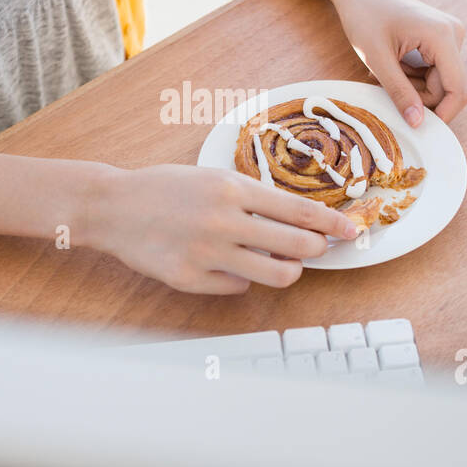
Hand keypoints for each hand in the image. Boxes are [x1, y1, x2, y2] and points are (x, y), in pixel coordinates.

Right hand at [80, 165, 357, 293]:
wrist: (113, 206)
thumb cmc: (165, 188)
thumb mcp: (212, 178)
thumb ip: (251, 197)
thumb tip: (298, 222)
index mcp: (231, 188)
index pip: (299, 209)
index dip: (332, 224)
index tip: (352, 231)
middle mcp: (223, 220)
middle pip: (298, 246)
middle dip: (316, 249)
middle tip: (314, 248)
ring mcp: (207, 253)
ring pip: (276, 274)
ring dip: (286, 271)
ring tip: (276, 263)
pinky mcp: (189, 278)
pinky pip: (238, 288)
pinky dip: (241, 279)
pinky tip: (225, 265)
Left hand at [331, 0, 466, 126]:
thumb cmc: (364, 18)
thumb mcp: (376, 59)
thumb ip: (400, 92)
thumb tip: (418, 123)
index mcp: (443, 36)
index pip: (458, 89)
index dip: (443, 113)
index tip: (417, 126)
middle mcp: (454, 34)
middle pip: (448, 88)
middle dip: (420, 97)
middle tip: (387, 87)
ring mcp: (450, 35)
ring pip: (441, 82)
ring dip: (415, 87)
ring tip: (389, 70)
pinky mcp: (443, 39)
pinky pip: (436, 71)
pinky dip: (415, 77)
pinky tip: (396, 64)